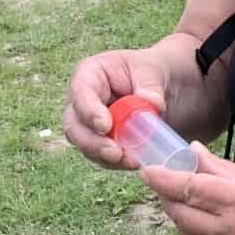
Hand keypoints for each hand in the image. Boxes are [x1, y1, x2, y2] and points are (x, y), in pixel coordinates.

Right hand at [62, 48, 171, 170]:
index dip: (89, 111)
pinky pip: (101, 157)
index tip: (105, 126)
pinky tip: (134, 161)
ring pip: (86, 146)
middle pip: (74, 126)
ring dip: (106, 157)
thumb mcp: (152, 70)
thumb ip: (150, 86)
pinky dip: (117, 163)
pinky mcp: (100, 142)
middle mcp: (81, 102)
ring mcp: (88, 125)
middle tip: (115, 153)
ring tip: (132, 161)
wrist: (160, 88)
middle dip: (93, 143)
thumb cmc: (149, 72)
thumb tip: (152, 104)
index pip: (80, 93)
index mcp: (89, 75)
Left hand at [140, 144, 234, 234]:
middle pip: (179, 211)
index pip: (187, 187)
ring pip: (185, 232)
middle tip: (168, 181)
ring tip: (189, 200)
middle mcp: (229, 230)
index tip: (148, 170)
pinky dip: (194, 233)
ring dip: (180, 215)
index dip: (162, 178)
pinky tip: (206, 222)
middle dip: (168, 195)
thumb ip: (225, 170)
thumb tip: (193, 153)